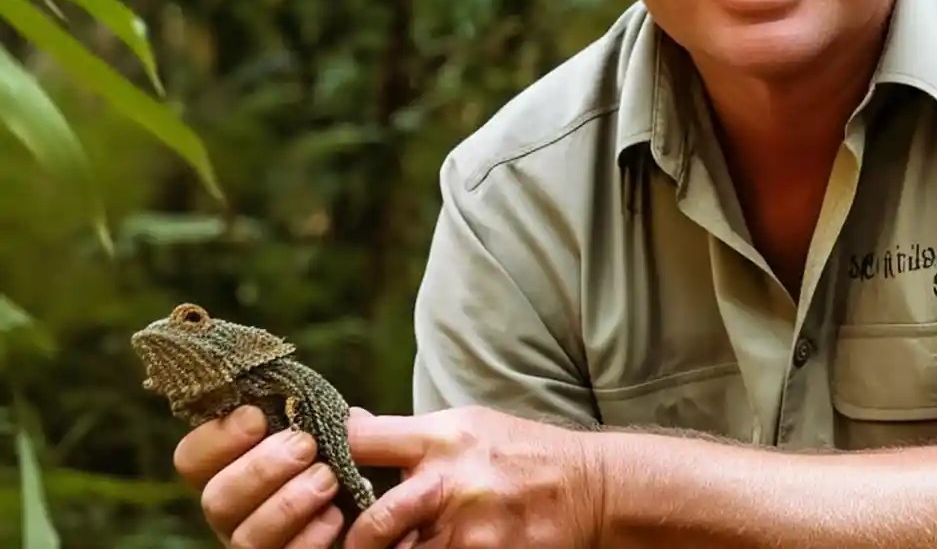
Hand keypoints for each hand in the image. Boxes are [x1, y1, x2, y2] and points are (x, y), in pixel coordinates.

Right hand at [171, 405, 417, 548]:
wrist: (384, 511)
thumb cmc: (348, 458)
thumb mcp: (332, 430)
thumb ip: (313, 415)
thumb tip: (308, 403)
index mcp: (232, 471)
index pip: (191, 459)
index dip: (217, 439)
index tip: (257, 417)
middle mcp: (234, 514)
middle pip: (216, 500)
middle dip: (261, 470)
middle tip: (305, 447)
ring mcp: (256, 544)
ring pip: (246, 539)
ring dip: (288, 504)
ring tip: (328, 479)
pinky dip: (310, 538)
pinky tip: (336, 516)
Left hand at [342, 405, 602, 548]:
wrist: (590, 487)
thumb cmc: (522, 453)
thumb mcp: (469, 424)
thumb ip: (412, 434)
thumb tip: (353, 427)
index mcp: (443, 439)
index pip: (363, 442)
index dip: (333, 455)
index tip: (321, 469)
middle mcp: (452, 485)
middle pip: (373, 522)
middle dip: (353, 539)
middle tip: (349, 542)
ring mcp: (471, 532)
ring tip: (387, 546)